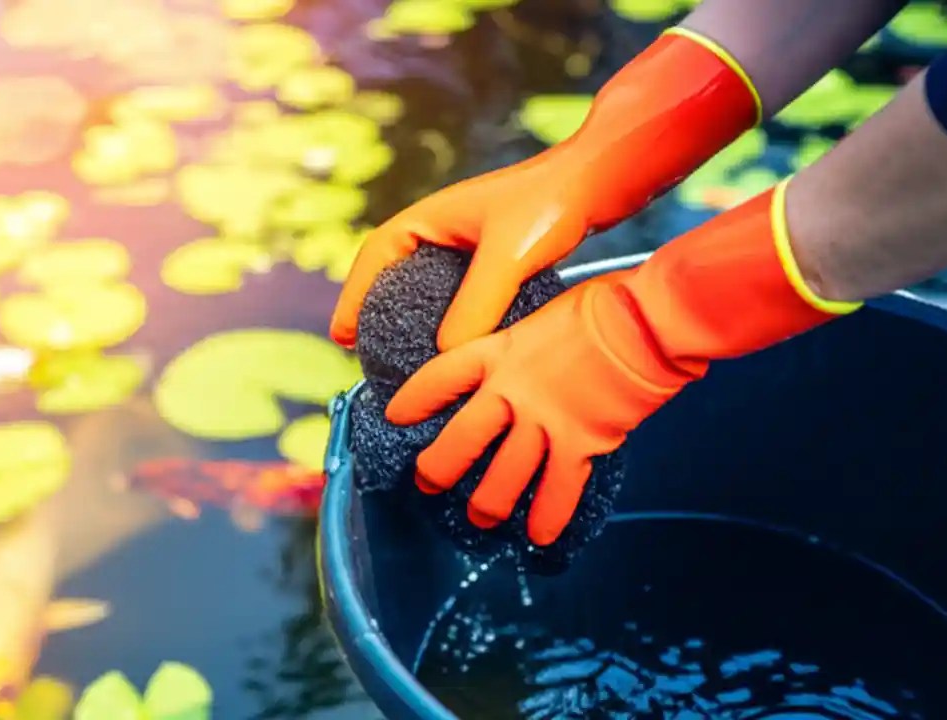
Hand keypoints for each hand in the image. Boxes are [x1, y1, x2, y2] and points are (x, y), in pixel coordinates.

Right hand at [329, 148, 630, 352]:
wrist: (605, 177)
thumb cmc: (552, 203)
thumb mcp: (507, 258)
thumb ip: (474, 306)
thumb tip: (443, 355)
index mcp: (431, 215)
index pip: (375, 256)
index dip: (353, 297)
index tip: (341, 336)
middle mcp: (447, 226)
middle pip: (396, 273)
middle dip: (376, 311)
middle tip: (363, 353)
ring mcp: (476, 240)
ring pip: (431, 285)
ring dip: (414, 317)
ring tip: (405, 356)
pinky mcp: (505, 254)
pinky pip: (466, 293)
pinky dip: (455, 319)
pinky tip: (462, 349)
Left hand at [383, 272, 693, 545]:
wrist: (646, 322)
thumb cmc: (605, 304)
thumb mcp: (545, 314)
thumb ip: (524, 344)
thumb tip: (524, 355)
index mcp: (499, 350)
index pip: (440, 378)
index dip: (414, 400)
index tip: (394, 416)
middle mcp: (511, 391)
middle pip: (460, 440)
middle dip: (437, 469)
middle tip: (427, 484)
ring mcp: (544, 421)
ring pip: (501, 478)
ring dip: (487, 504)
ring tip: (479, 519)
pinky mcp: (579, 444)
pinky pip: (557, 492)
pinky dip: (547, 518)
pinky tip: (538, 538)